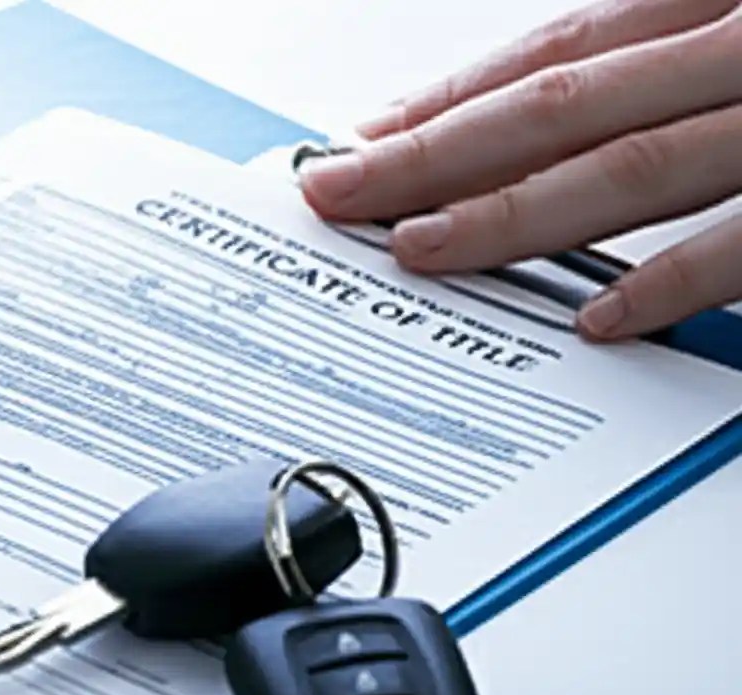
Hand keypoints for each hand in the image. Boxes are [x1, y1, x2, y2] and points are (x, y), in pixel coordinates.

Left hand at [300, 0, 741, 340]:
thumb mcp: (736, 33)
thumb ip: (662, 68)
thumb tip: (549, 115)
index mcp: (711, 5)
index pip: (559, 53)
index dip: (453, 98)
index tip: (366, 139)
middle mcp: (735, 51)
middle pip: (557, 107)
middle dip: (434, 155)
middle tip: (340, 192)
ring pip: (628, 166)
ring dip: (513, 211)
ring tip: (420, 246)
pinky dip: (670, 278)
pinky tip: (595, 317)